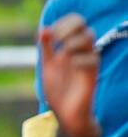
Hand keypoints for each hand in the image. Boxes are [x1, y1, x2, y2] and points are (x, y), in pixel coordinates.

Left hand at [40, 14, 100, 136]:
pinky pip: (92, 61)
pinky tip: (70, 65)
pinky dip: (79, 59)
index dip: (65, 22)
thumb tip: (44, 28)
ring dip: (73, 42)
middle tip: (56, 39)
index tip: (50, 33)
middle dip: (69, 29)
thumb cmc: (58, 89)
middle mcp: (83, 53)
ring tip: (62, 53)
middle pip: (86, 28)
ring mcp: (88, 63)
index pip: (77, 23)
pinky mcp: (91, 76)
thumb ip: (46, 48)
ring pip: (90, 40)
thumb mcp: (48, 66)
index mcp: (73, 47)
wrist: (65, 113)